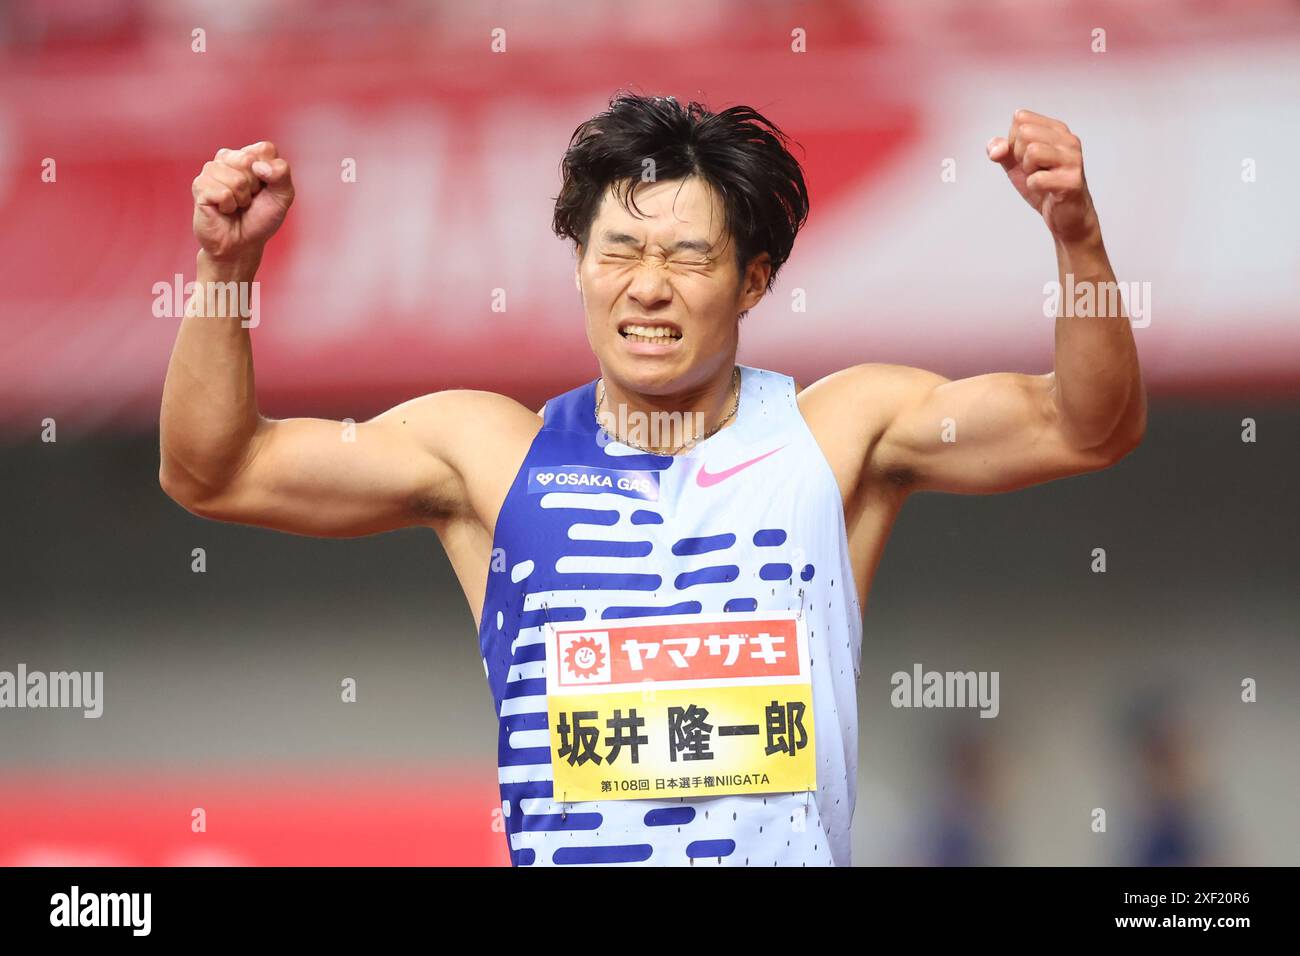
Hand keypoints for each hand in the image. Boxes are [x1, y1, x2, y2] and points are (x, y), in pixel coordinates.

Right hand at [191, 141, 294, 262]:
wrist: (242, 244)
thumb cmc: (261, 218)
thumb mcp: (283, 196)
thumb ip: (282, 174)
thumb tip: (258, 166)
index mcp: (249, 155)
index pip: (265, 149)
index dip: (271, 174)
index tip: (265, 188)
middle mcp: (228, 158)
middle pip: (248, 160)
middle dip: (255, 187)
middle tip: (249, 199)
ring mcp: (211, 170)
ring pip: (236, 179)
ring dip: (241, 199)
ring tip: (236, 205)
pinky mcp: (199, 186)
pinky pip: (223, 193)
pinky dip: (229, 206)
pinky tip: (224, 210)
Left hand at [987, 110, 1097, 245]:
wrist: (1065, 216)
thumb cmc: (1043, 185)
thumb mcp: (1015, 163)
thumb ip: (1000, 149)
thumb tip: (995, 151)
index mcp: (1056, 129)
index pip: (1020, 118)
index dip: (1013, 140)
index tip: (1026, 157)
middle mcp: (1068, 139)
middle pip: (1024, 132)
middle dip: (1019, 155)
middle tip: (1033, 169)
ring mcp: (1073, 159)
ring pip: (1032, 151)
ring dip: (1027, 170)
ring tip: (1040, 177)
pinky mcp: (1072, 181)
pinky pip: (1037, 179)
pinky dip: (1033, 187)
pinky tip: (1046, 190)